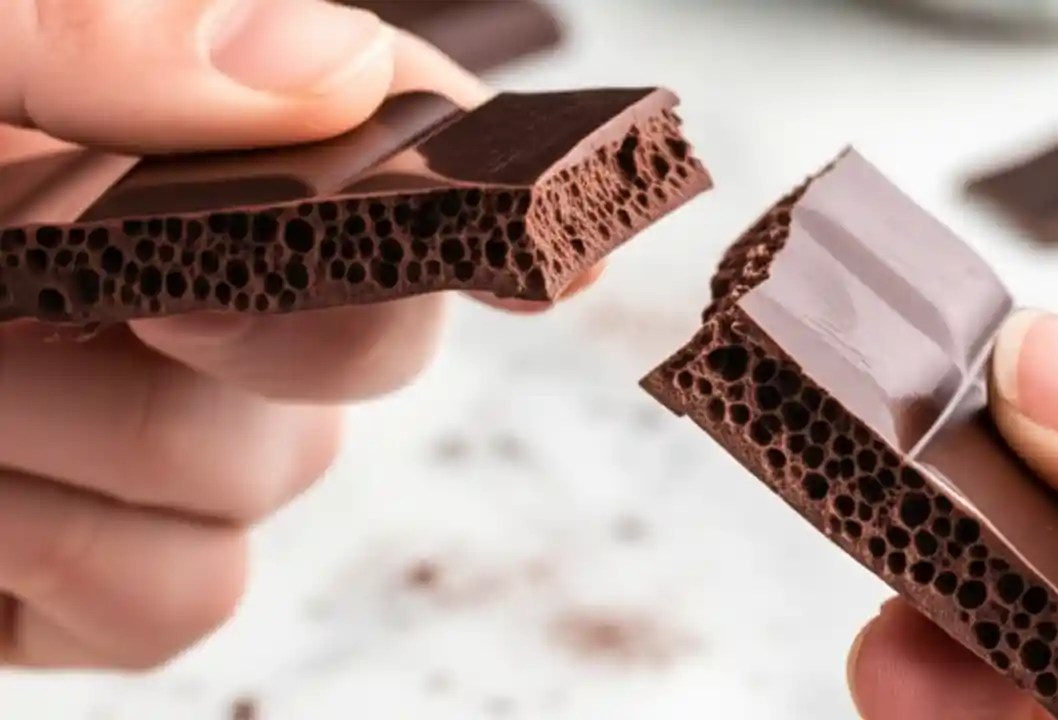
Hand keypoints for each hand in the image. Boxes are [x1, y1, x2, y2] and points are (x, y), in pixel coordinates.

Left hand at [0, 0, 598, 668]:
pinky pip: (186, 601)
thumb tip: (327, 66)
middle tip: (99, 287)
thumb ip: (98, 31)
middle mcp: (196, 284)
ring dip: (100, 444)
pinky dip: (77, 566)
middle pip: (375, 337)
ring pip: (273, 480)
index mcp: (181, 138)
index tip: (526, 242)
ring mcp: (152, 436)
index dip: (469, 190)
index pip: (396, 149)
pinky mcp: (90, 570)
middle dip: (259, 325)